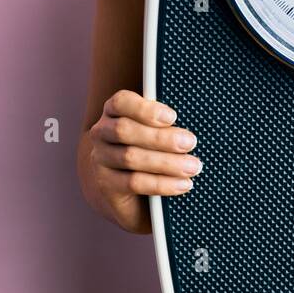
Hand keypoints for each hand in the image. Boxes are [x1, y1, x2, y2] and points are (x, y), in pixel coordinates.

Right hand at [84, 89, 201, 232]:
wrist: (130, 190)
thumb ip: (166, 124)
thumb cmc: (151, 149)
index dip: (145, 109)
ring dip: (166, 162)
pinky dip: (162, 183)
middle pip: (125, 130)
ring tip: (193, 167)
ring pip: (130, 157)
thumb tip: (193, 127)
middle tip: (191, 143)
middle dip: (161, 137)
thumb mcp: (157, 131)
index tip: (172, 117)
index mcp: (114, 111)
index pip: (121, 102)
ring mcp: (100, 159)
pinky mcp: (105, 184)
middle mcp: (101, 132)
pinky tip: (183, 184)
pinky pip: (134, 182)